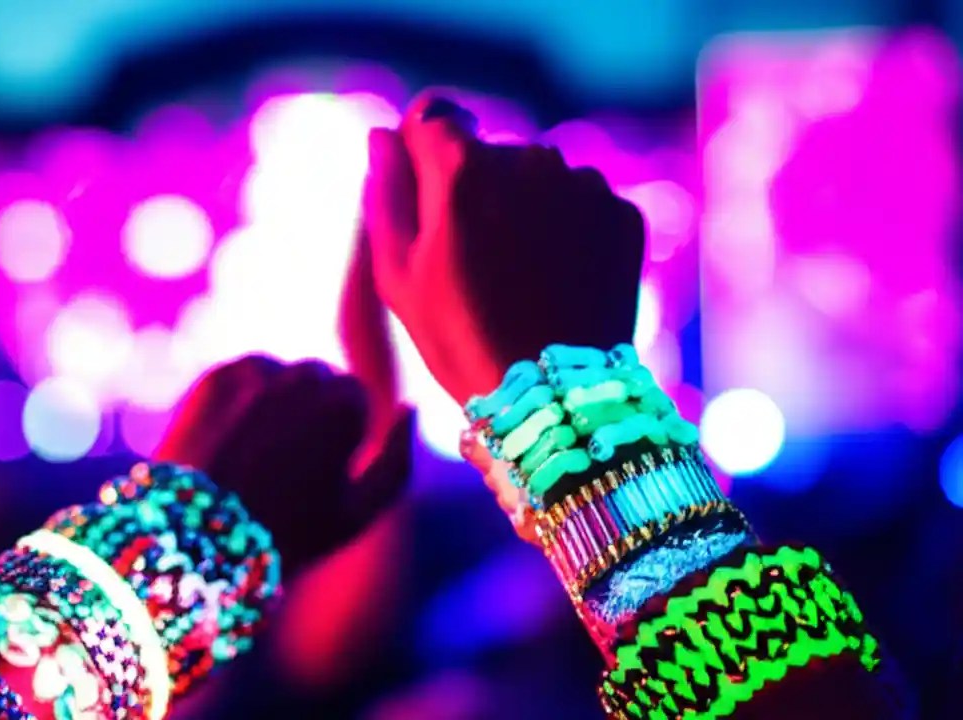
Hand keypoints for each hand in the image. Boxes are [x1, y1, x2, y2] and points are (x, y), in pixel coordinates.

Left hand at [154, 356, 412, 576]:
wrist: (197, 542)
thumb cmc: (289, 536)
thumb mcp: (361, 514)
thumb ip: (400, 461)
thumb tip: (409, 407)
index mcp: (345, 404)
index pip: (356, 396)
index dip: (342, 435)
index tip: (317, 472)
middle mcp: (301, 376)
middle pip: (318, 378)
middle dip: (310, 409)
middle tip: (284, 464)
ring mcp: (254, 373)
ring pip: (279, 374)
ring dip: (276, 401)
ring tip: (254, 456)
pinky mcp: (215, 377)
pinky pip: (242, 378)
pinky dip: (241, 401)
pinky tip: (229, 443)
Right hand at [364, 93, 644, 403]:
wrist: (555, 397)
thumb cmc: (460, 339)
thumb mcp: (397, 276)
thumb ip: (386, 194)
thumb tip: (382, 137)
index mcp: (461, 168)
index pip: (434, 113)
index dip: (424, 147)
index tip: (427, 187)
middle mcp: (528, 159)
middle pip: (490, 151)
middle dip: (479, 189)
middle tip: (476, 262)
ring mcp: (582, 184)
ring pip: (541, 178)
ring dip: (528, 208)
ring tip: (522, 278)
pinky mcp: (622, 213)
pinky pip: (584, 204)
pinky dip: (571, 232)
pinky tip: (559, 283)